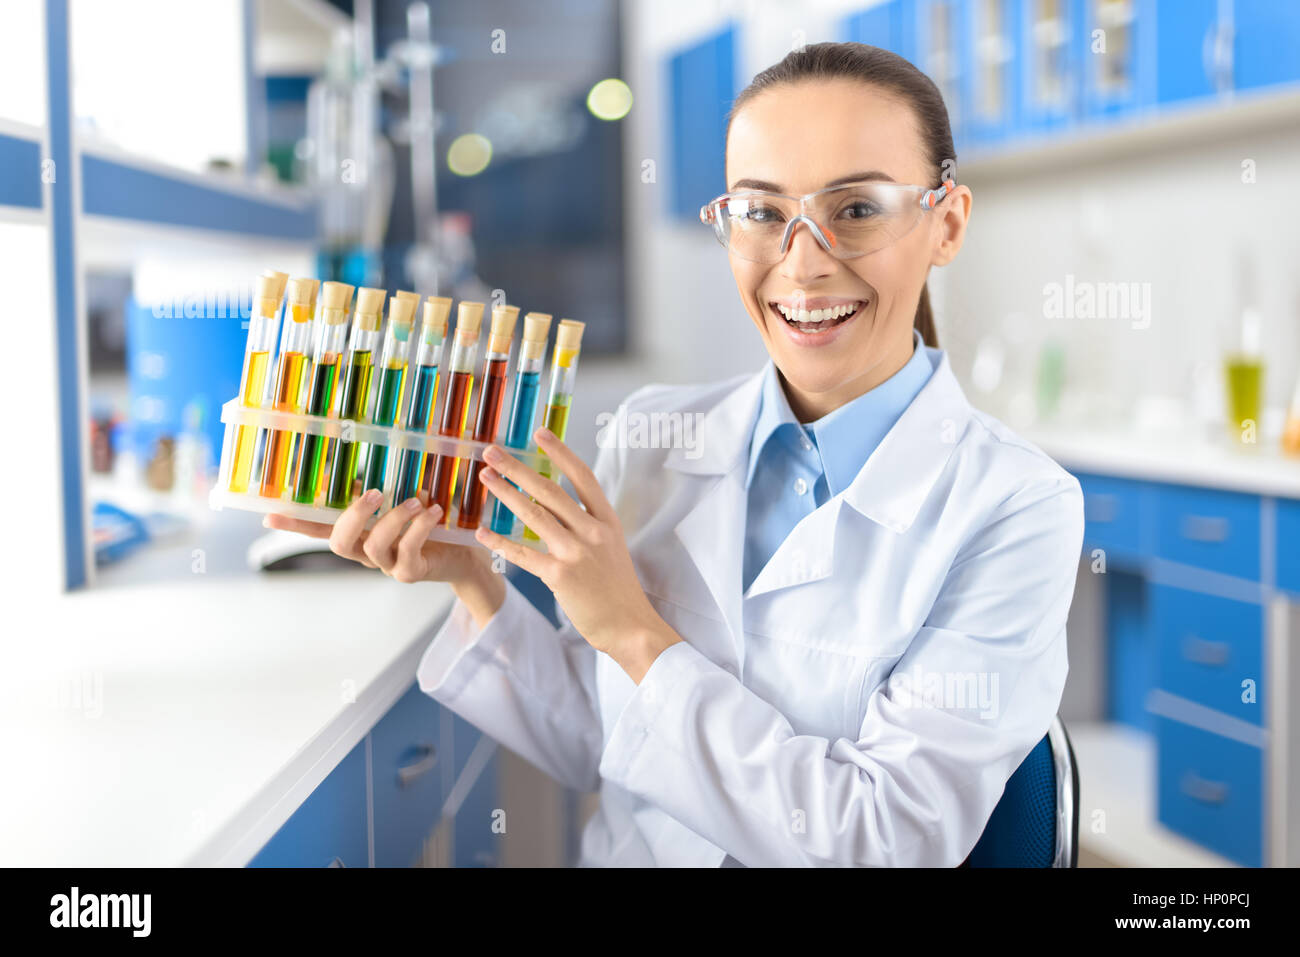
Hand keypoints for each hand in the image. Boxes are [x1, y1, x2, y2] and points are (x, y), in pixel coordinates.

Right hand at [265, 487, 487, 587]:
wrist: (464, 554)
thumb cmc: (429, 522)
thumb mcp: (402, 500)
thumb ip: (381, 488)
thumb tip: (360, 465)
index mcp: (358, 534)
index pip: (319, 529)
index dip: (294, 523)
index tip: (267, 514)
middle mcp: (366, 553)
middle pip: (339, 543)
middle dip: (353, 516)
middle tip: (373, 492)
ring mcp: (387, 565)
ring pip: (373, 547)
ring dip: (393, 519)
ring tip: (415, 499)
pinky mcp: (411, 572)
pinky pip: (408, 551)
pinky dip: (419, 527)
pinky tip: (433, 510)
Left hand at [471, 428, 680, 682]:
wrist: (631, 626)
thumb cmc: (618, 590)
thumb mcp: (612, 548)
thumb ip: (587, 526)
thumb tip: (556, 507)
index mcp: (608, 521)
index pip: (583, 477)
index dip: (560, 452)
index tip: (540, 433)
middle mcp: (593, 532)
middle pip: (551, 490)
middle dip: (518, 468)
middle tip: (492, 451)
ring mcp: (577, 553)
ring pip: (535, 515)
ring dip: (506, 494)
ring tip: (484, 479)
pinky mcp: (561, 576)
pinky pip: (523, 554)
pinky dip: (500, 542)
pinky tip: (481, 533)